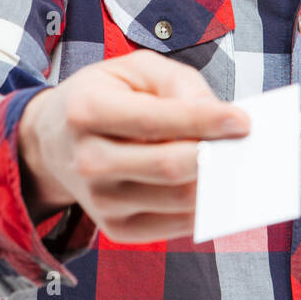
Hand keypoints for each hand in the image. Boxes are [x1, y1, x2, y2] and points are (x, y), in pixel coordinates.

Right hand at [18, 50, 250, 242]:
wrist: (53, 141)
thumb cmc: (106, 96)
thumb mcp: (135, 70)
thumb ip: (179, 84)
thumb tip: (218, 118)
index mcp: (86, 110)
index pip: (155, 120)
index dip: (204, 121)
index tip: (244, 121)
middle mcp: (88, 160)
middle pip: (169, 166)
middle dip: (216, 157)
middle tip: (247, 146)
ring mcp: (100, 201)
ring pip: (178, 199)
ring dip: (218, 185)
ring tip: (241, 167)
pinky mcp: (116, 229)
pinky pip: (175, 225)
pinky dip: (205, 208)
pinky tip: (217, 188)